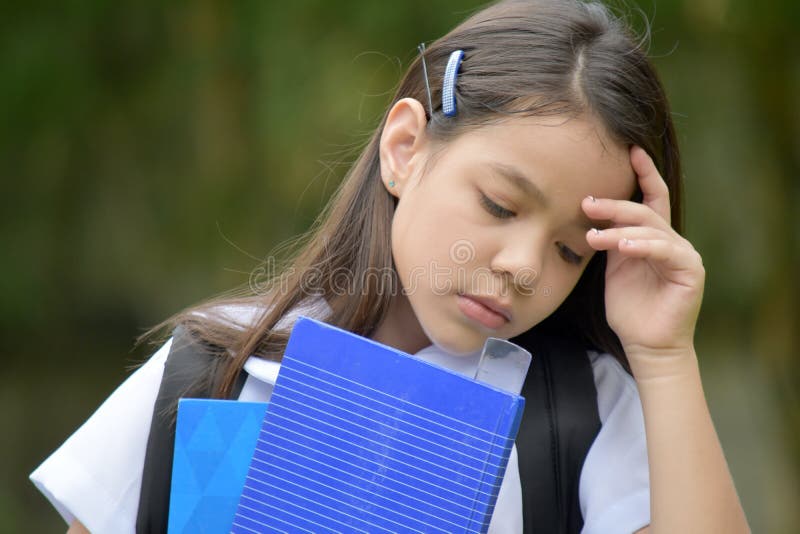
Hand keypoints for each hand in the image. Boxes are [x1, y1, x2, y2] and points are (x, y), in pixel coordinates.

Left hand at [582, 146, 704, 370]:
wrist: (646, 344)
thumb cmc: (629, 308)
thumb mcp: (614, 267)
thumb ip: (611, 239)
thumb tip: (593, 212)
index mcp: (654, 238)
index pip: (652, 198)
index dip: (644, 173)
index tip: (631, 150)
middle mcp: (672, 241)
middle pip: (646, 211)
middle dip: (615, 204)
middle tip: (587, 202)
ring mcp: (683, 255)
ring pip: (652, 229)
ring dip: (619, 229)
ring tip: (593, 235)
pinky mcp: (690, 271)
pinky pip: (665, 250)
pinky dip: (642, 245)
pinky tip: (622, 246)